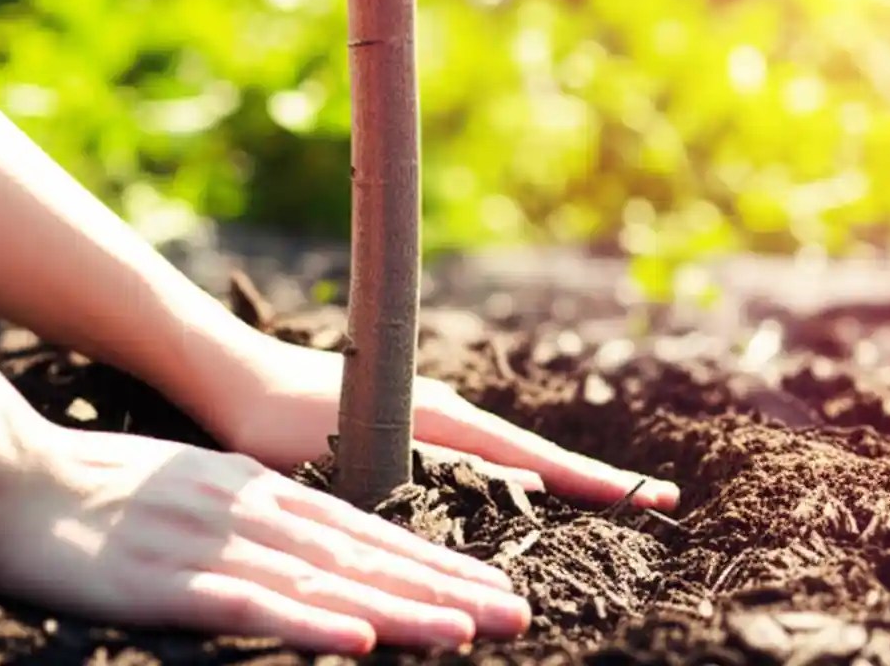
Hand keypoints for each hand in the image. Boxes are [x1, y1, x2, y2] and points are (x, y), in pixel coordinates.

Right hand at [0, 424, 530, 654]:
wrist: (11, 474)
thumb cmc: (98, 491)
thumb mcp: (193, 490)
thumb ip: (250, 515)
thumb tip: (307, 551)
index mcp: (256, 491)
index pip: (363, 529)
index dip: (432, 561)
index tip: (492, 588)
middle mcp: (248, 510)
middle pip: (362, 554)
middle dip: (443, 587)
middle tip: (515, 615)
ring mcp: (211, 543)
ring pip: (323, 580)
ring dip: (400, 606)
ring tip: (468, 631)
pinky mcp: (167, 580)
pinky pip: (248, 605)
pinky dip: (306, 622)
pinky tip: (357, 641)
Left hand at [213, 340, 679, 510]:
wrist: (231, 374)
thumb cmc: (272, 422)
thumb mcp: (345, 460)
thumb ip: (408, 485)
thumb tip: (470, 515)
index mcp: (438, 419)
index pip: (534, 458)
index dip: (595, 482)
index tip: (658, 497)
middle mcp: (441, 408)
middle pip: (531, 451)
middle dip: (590, 479)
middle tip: (652, 502)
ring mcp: (423, 406)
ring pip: (499, 449)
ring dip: (549, 474)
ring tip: (597, 500)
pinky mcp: (402, 410)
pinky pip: (467, 446)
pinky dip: (503, 467)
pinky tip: (507, 488)